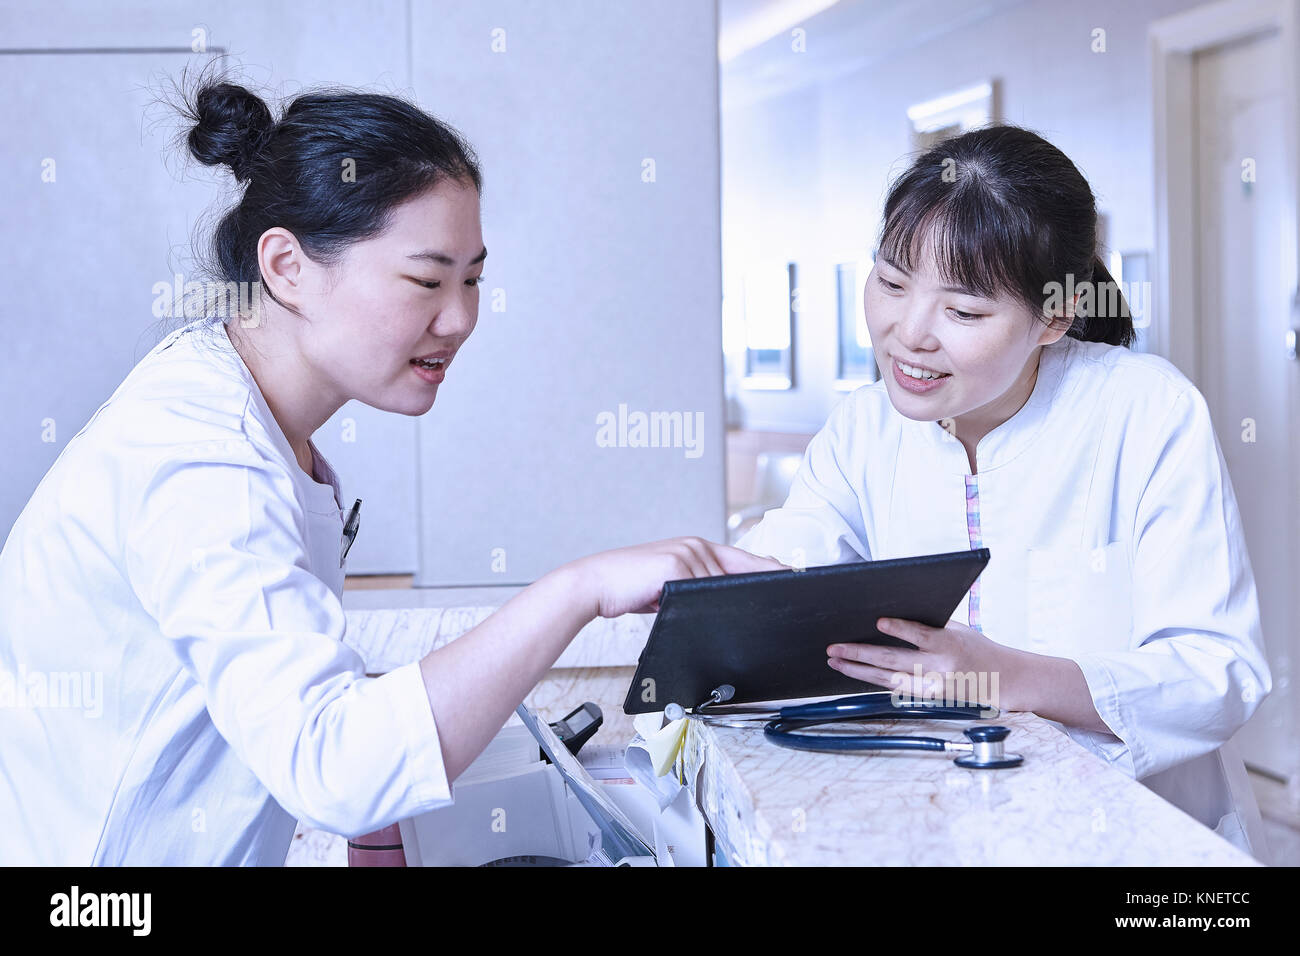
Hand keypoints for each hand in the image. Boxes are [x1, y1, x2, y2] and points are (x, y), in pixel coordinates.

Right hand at [565, 536, 786, 618]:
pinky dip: (700, 603)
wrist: (596, 584)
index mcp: (697, 548)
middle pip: (738, 573)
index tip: (794, 577)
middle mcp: (695, 546)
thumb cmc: (630, 587)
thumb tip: (725, 605)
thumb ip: (696, 588)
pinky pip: (700, 589)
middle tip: (778, 606)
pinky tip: (693, 610)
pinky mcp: (675, 566)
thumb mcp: (670, 586)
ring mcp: (686, 554)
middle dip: (753, 591)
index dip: (770, 568)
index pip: (743, 558)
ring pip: (720, 586)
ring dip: (720, 605)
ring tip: (714, 616)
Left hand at [826, 617, 1029, 710]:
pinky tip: (855, 673)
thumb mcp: (958, 631)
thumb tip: (891, 615)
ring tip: (836, 662)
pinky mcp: (929, 700)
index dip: (899, 629)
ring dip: (858, 670)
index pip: (921, 635)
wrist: (1003, 681)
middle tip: (835, 648)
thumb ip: (929, 626)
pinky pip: (895, 689)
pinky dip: (873, 681)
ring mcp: (933, 687)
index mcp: (949, 645)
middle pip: (894, 661)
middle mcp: (939, 669)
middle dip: (861, 654)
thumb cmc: (978, 649)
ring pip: (888, 680)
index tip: (879, 622)